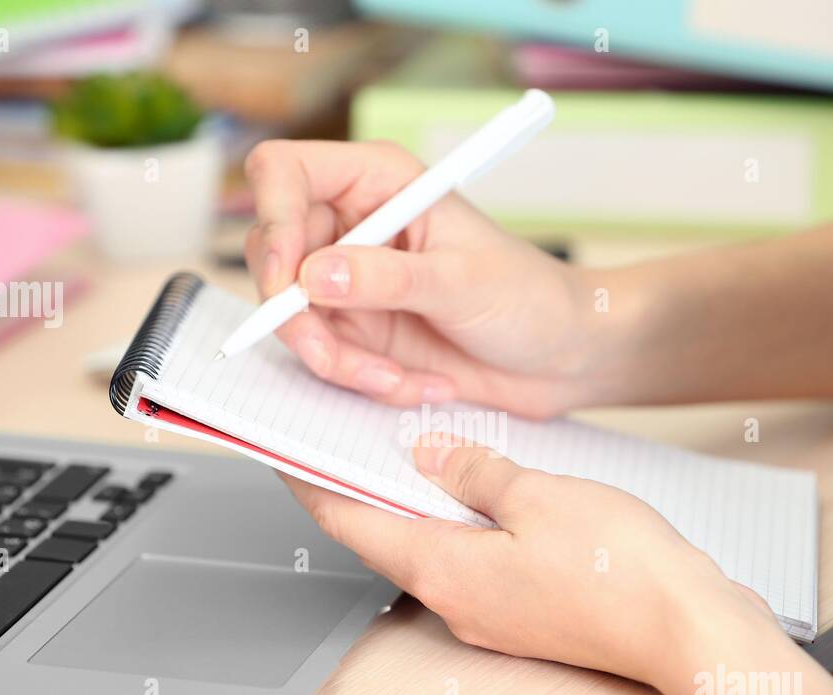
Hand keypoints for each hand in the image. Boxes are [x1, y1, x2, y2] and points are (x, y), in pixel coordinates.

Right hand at [243, 140, 623, 418]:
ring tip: (395, 379)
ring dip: (338, 361)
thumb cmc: (529, 297)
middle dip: (297, 316)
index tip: (287, 275)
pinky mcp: (358, 333)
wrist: (561, 357)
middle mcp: (352, 228)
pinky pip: (327, 360)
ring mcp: (349, 284)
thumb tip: (314, 275)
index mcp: (377, 183)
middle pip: (273, 256)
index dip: (271, 218)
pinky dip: (364, 382)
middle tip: (330, 355)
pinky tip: (419, 383)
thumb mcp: (462, 282)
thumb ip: (387, 278)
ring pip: (293, 320)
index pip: (284, 173)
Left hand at [281, 435, 783, 691]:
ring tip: (400, 451)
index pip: (349, 520)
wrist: (686, 632)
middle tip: (339, 436)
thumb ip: (474, 473)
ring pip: (426, 547)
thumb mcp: (539, 497)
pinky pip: (467, 559)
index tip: (284, 448)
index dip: (310, 481)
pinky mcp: (521, 612)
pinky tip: (471, 491)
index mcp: (444, 570)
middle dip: (355, 486)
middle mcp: (455, 600)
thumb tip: (428, 454)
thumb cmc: (622, 572)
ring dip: (406, 503)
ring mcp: (488, 612)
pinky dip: (452, 522)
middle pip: (382, 536)